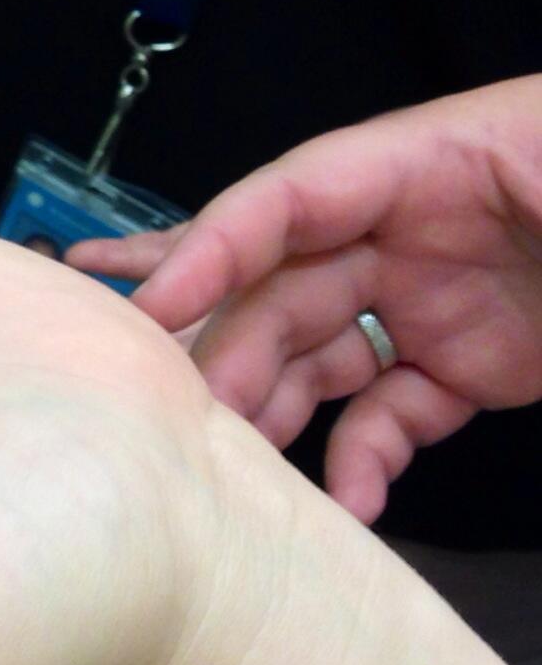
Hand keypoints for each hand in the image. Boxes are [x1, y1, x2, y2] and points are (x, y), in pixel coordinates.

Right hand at [69, 78, 541, 522]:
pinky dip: (360, 460)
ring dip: (272, 412)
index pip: (301, 190)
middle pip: (288, 283)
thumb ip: (537, 221)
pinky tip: (350, 509)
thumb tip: (414, 352)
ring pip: (319, 352)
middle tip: (178, 416)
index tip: (161, 307)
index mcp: (447, 155)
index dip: (218, 243)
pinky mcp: (472, 364)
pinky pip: (389, 410)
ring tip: (240, 477)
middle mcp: (419, 226)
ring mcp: (442, 297)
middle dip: (227, 347)